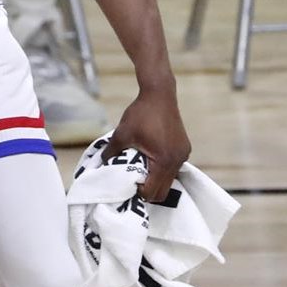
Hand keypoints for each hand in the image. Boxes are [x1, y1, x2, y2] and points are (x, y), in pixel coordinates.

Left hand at [106, 87, 189, 201]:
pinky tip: (151, 159)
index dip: (139, 192)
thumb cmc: (140, 113)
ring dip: (156, 180)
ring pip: (170, 180)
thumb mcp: (121, 134)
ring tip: (141, 170)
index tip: (128, 184)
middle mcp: (177, 161)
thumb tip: (102, 164)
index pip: (152, 191)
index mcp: (163, 161)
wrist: (159, 94)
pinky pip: (174, 168)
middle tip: (133, 182)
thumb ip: (111, 152)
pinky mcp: (184, 149)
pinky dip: (163, 169)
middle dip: (148, 190)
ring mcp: (183, 155)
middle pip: (163, 191)